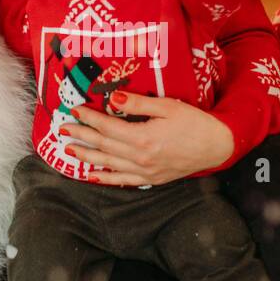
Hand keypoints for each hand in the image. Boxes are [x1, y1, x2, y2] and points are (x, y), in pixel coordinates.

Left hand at [60, 92, 234, 185]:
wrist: (217, 146)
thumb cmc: (195, 123)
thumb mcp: (167, 107)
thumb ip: (138, 104)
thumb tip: (112, 99)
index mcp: (143, 138)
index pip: (107, 127)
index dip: (89, 118)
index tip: (75, 109)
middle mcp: (140, 158)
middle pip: (103, 146)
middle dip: (81, 136)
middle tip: (63, 129)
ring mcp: (145, 171)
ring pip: (108, 164)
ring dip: (87, 157)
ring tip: (69, 150)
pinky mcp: (151, 179)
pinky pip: (123, 180)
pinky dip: (105, 178)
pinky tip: (91, 175)